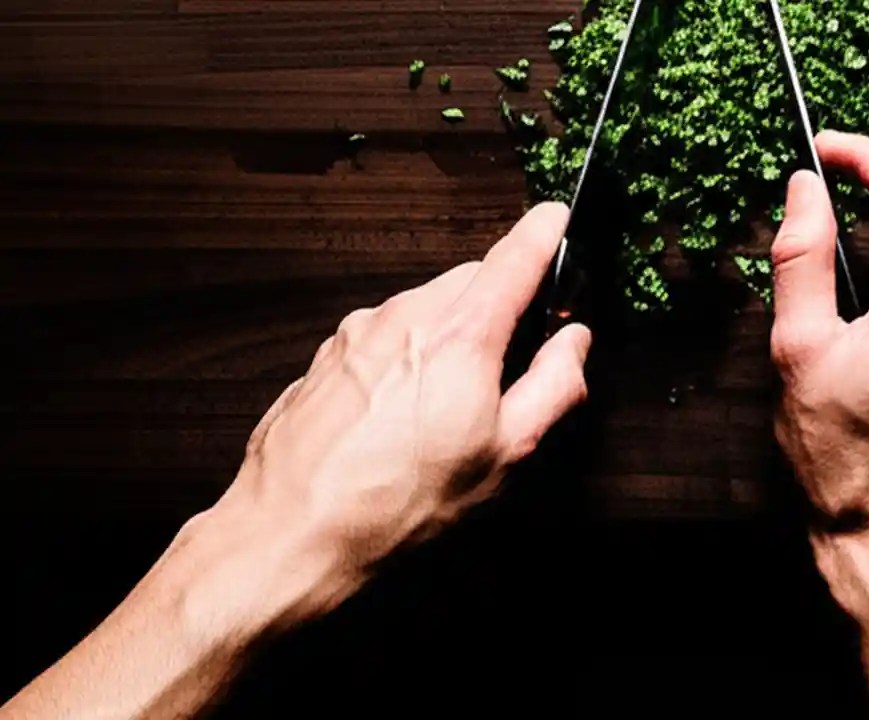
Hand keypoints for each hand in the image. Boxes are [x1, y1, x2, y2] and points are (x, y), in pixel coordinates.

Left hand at [211, 202, 589, 608]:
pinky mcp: (328, 354)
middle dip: (496, 310)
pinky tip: (400, 420)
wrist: (292, 531)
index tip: (555, 217)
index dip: (542, 232)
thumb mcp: (504, 454)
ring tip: (444, 414)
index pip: (512, 258)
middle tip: (507, 373)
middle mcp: (404, 316)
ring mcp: (358, 331)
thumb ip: (552, 386)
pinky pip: (384, 337)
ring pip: (425, 310)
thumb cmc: (397, 502)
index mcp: (459, 335)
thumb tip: (574, 344)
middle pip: (469, 283)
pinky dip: (405, 360)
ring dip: (447, 339)